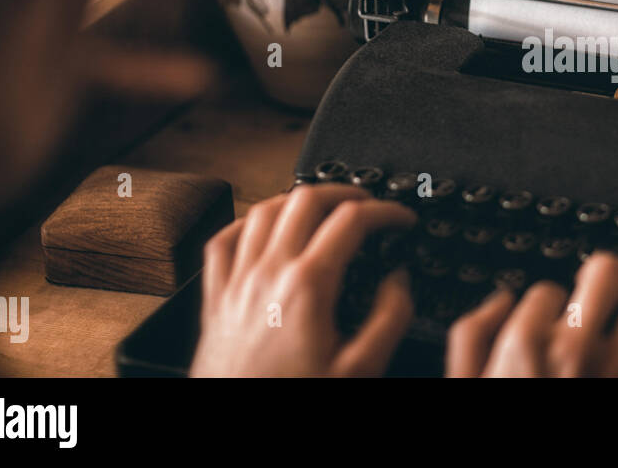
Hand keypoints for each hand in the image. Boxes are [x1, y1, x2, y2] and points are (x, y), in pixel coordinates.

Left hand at [190, 184, 414, 376]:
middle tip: (368, 204)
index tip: (401, 220)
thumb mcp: (359, 369)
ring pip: (263, 211)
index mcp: (308, 286)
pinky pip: (224, 241)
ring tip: (322, 209)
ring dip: (298, 201)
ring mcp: (237, 281)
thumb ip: (390, 319)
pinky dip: (247, 224)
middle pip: (306, 199)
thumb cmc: (294, 398)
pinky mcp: (216, 297)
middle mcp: (268, 273)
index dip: (386, 211)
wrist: (238, 427)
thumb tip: (397, 282)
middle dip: (345, 192)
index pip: (352, 219)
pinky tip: (263, 230)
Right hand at [446, 253, 617, 376]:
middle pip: (604, 273)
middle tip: (598, 283)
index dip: (544, 301)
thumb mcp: (463, 386)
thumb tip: (502, 300)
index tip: (545, 318)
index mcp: (526, 345)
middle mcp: (579, 350)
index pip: (544, 289)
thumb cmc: (502, 443)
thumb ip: (472, 336)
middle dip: (600, 272)